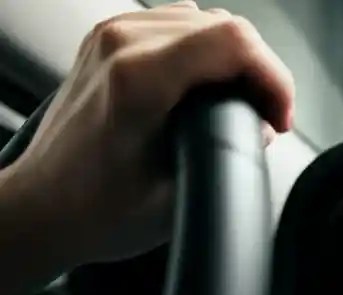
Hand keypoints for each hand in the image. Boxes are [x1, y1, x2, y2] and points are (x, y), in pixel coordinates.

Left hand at [0, 1, 292, 268]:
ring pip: (206, 20)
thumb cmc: (97, 209)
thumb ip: (231, 152)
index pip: (235, 41)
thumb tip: (262, 126)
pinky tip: (208, 87)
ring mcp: (111, 36)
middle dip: (260, 72)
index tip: (279, 116)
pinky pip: (178, 24)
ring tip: (240, 104)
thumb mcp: (178, 193)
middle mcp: (121, 45)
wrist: (46, 207)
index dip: (275, 78)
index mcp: (138, 78)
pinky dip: (205, 52)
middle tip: (266, 117)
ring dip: (235, 60)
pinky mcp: (110, 40)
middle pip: (226, 26)